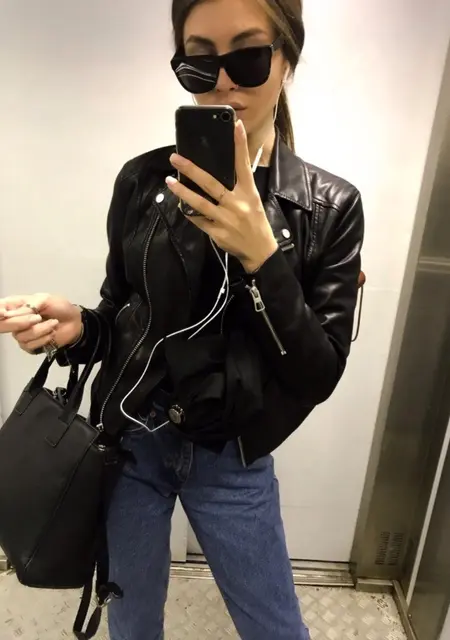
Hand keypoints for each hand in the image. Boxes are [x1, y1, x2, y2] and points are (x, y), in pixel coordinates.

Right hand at [0, 294, 81, 353]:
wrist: (75, 322)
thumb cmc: (60, 307)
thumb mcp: (46, 299)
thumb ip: (29, 305)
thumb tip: (10, 313)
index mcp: (17, 305)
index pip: (1, 308)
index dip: (0, 312)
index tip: (5, 313)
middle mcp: (16, 320)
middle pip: (8, 325)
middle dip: (25, 321)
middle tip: (39, 317)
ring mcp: (22, 334)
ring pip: (21, 336)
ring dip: (40, 330)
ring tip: (53, 323)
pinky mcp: (30, 346)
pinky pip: (29, 346)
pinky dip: (42, 339)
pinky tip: (51, 334)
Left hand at [166, 120, 277, 272]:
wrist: (260, 251)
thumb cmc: (255, 221)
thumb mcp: (253, 199)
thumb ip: (240, 184)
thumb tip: (225, 166)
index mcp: (248, 193)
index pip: (243, 165)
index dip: (239, 145)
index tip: (235, 125)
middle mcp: (237, 204)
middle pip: (211, 183)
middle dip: (192, 170)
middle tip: (176, 158)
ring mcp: (226, 219)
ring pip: (200, 203)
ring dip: (183, 191)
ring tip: (170, 181)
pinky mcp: (217, 233)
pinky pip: (198, 220)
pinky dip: (188, 211)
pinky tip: (180, 204)